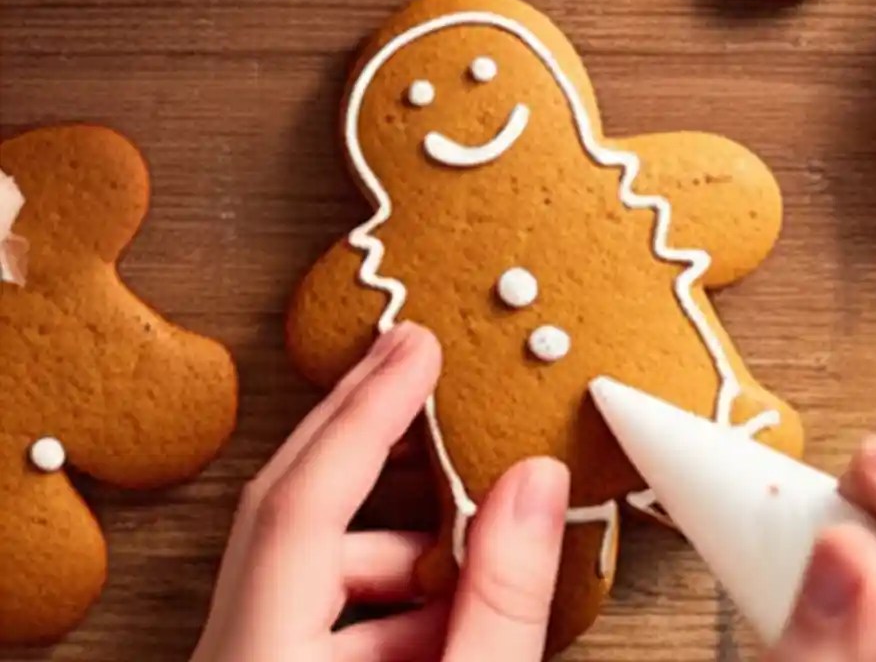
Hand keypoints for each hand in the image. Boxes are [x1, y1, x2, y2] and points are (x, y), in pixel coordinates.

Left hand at [192, 323, 570, 661]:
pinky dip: (384, 602)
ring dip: (393, 547)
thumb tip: (533, 485)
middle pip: (287, 514)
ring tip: (475, 550)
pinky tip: (450, 619)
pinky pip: (311, 616)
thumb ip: (501, 601)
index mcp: (261, 661)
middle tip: (417, 369)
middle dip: (365, 440)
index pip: (301, 505)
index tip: (415, 352)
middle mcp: (233, 659)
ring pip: (306, 570)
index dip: (365, 416)